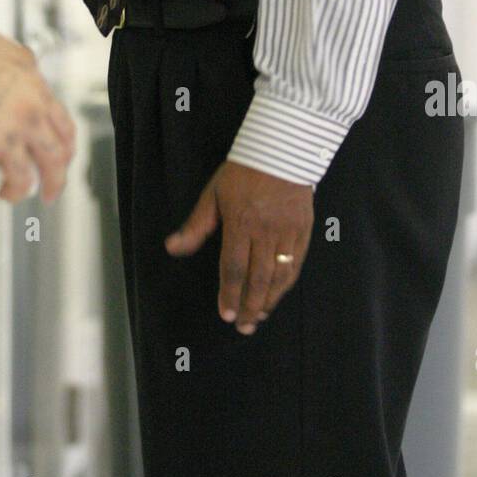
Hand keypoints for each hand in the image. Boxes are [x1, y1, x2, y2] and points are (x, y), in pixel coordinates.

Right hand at [0, 41, 76, 203]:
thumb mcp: (10, 56)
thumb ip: (27, 79)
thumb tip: (32, 95)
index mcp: (37, 92)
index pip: (66, 130)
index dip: (66, 151)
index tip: (62, 162)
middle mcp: (28, 115)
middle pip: (55, 159)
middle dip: (54, 182)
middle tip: (48, 194)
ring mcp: (7, 135)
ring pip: (24, 180)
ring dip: (15, 192)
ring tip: (5, 193)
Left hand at [165, 161, 313, 334]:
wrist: (281, 149)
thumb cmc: (242, 171)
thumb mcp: (213, 194)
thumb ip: (196, 225)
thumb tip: (172, 248)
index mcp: (240, 223)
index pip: (233, 268)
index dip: (229, 294)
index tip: (225, 314)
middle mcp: (265, 231)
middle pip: (258, 278)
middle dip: (249, 306)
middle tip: (243, 327)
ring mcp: (287, 231)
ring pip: (279, 275)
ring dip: (269, 300)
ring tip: (259, 316)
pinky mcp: (304, 229)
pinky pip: (296, 263)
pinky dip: (287, 283)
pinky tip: (278, 294)